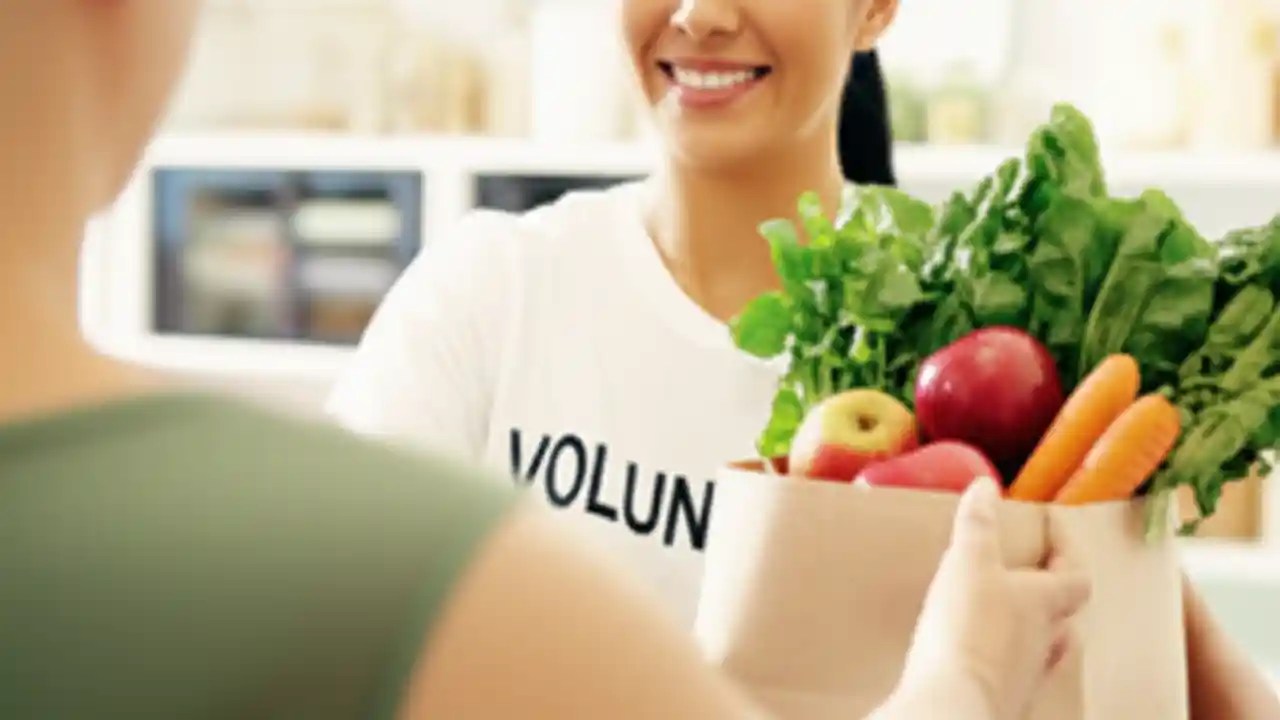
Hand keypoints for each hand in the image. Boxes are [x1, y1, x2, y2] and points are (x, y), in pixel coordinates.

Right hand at [887, 478, 1091, 719]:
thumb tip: (985, 486)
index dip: (1068, 550)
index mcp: (1043, 603)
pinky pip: (1007, 683)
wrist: (952, 704)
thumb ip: (977, 524)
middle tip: (1029, 583)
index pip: (1075, 575)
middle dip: (1050, 603)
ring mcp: (1025, 680)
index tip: (1053, 527)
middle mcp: (1044, 644)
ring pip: (1039, 655)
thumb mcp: (967, 563)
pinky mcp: (999, 706)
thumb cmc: (969, 628)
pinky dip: (996, 669)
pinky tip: (972, 664)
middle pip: (1063, 621)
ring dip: (1026, 638)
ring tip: (998, 624)